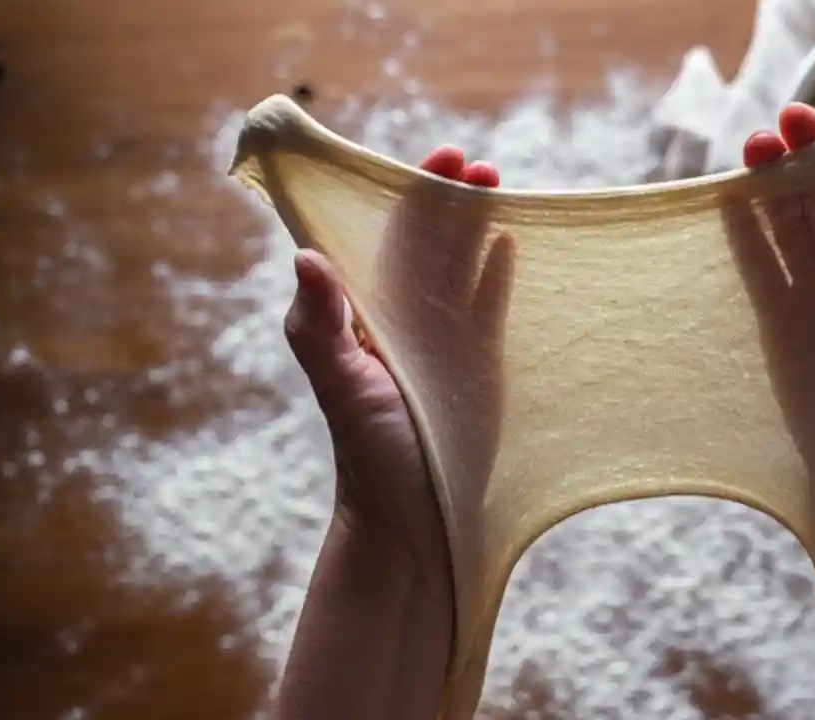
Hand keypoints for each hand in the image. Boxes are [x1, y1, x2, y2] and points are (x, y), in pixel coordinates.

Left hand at [282, 145, 502, 584]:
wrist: (412, 514)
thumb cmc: (368, 451)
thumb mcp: (340, 384)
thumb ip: (320, 325)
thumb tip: (305, 257)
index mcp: (365, 314)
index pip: (389, 238)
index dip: (409, 196)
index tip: (437, 160)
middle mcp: (403, 318)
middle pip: (430, 243)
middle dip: (450, 199)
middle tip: (479, 164)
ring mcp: (443, 339)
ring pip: (461, 265)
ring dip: (476, 224)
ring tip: (498, 183)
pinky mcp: (477, 362)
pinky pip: (487, 304)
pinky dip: (496, 273)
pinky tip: (509, 242)